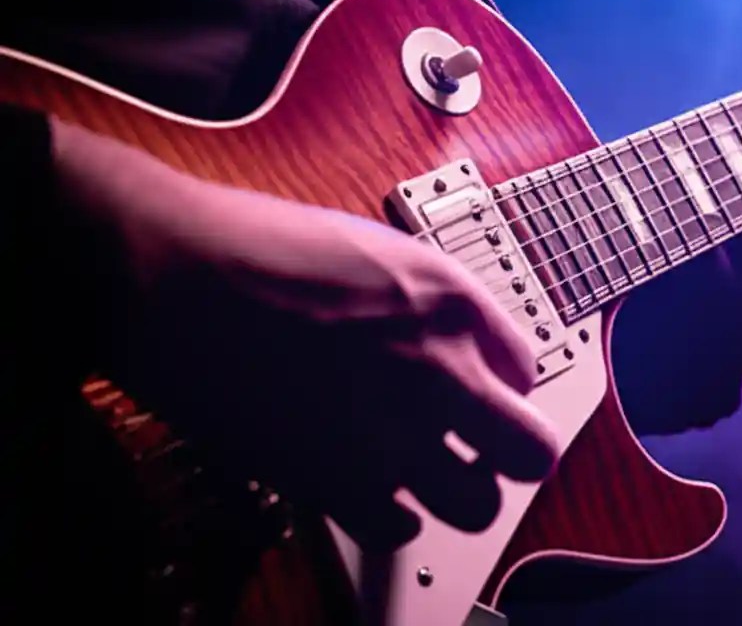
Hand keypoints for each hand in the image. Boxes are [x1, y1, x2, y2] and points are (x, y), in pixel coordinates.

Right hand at [51, 121, 558, 542]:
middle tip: (482, 448)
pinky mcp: (339, 482)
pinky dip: (392, 516)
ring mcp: (395, 434)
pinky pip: (402, 530)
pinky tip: (371, 487)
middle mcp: (442, 373)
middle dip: (512, 451)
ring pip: (480, 506)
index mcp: (454, 305)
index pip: (527, 371)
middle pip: (533, 452)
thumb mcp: (378, 248)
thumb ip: (434, 304)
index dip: (498, 383)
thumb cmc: (257, 248)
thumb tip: (459, 342)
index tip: (474, 390)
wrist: (172, 275)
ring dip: (458, 491)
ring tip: (426, 472)